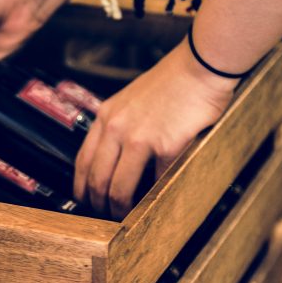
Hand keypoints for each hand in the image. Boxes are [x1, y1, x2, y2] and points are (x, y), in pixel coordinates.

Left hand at [73, 38, 237, 219]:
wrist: (200, 66)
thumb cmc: (172, 82)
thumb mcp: (130, 100)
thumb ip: (118, 126)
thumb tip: (114, 160)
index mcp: (106, 116)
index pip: (82, 161)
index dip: (81, 187)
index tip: (85, 200)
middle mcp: (116, 128)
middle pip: (97, 179)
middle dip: (98, 204)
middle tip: (104, 216)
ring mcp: (139, 138)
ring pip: (120, 187)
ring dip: (120, 208)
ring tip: (125, 216)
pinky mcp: (165, 146)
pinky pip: (155, 180)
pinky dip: (153, 195)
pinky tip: (153, 200)